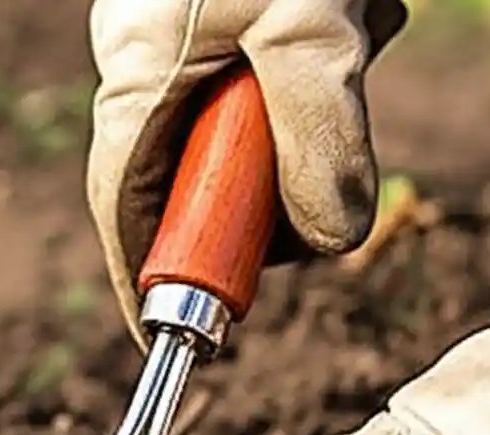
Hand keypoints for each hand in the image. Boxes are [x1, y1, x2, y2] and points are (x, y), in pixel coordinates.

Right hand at [86, 0, 406, 346]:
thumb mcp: (306, 28)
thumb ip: (318, 138)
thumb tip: (333, 239)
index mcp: (142, 69)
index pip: (127, 205)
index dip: (150, 281)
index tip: (176, 345)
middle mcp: (160, 62)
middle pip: (201, 181)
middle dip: (272, 192)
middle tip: (328, 183)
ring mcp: (201, 42)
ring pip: (263, 131)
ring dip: (322, 113)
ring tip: (356, 32)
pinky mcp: (250, 21)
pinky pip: (295, 79)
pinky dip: (338, 66)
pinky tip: (362, 13)